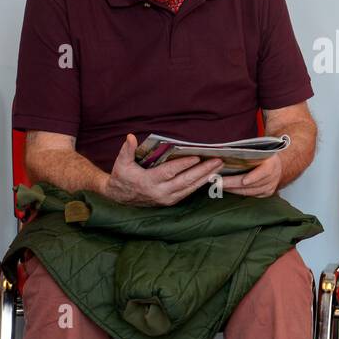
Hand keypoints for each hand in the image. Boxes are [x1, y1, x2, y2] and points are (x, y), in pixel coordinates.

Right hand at [105, 134, 223, 206]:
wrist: (119, 199)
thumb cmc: (122, 177)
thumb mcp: (121, 163)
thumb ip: (127, 150)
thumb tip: (130, 137)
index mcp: (148, 182)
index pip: (169, 172)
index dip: (183, 165)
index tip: (197, 157)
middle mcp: (160, 192)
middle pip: (185, 181)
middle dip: (203, 171)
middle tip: (217, 161)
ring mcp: (167, 199)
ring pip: (190, 188)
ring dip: (206, 177)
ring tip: (218, 167)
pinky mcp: (171, 201)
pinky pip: (188, 192)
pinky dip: (200, 184)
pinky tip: (210, 176)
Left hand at [209, 153, 282, 198]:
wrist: (278, 165)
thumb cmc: (266, 155)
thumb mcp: (261, 149)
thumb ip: (249, 151)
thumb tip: (228, 150)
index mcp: (272, 163)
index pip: (264, 172)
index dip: (254, 177)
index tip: (244, 181)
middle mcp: (272, 177)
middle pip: (252, 184)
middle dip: (233, 183)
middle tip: (218, 182)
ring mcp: (270, 187)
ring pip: (250, 191)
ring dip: (233, 189)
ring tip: (218, 186)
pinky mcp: (266, 193)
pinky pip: (251, 195)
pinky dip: (238, 192)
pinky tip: (227, 189)